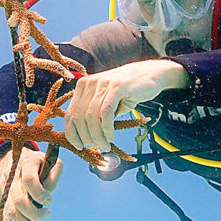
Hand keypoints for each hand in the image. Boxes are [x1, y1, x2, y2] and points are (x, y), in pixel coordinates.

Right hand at [0, 148, 63, 220]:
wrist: (11, 157)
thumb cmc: (37, 162)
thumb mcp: (50, 161)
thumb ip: (54, 175)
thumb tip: (49, 193)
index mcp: (25, 164)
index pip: (29, 180)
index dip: (41, 194)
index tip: (50, 200)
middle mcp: (12, 178)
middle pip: (19, 201)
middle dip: (35, 214)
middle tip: (48, 214)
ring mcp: (4, 190)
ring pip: (11, 213)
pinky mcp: (1, 201)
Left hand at [64, 60, 188, 151]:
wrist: (151, 73)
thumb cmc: (128, 91)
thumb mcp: (107, 99)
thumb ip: (95, 113)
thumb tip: (87, 138)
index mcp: (83, 86)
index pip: (70, 113)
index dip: (72, 133)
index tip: (79, 146)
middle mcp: (90, 83)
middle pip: (78, 117)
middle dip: (86, 137)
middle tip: (98, 147)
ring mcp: (103, 83)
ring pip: (91, 117)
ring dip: (97, 136)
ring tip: (106, 145)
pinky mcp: (117, 86)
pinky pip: (106, 112)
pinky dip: (107, 128)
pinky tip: (111, 136)